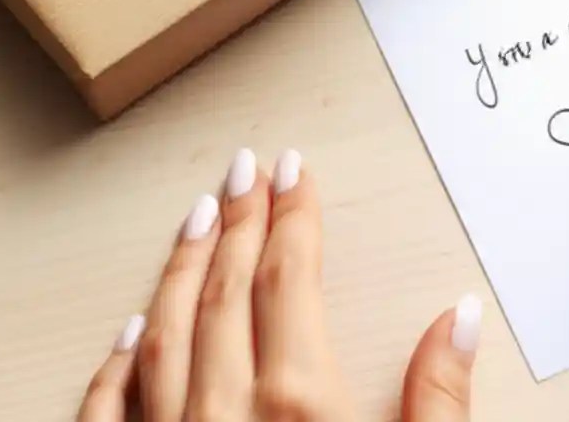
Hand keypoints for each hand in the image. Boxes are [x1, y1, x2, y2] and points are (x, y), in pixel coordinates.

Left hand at [76, 149, 482, 421]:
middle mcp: (225, 411)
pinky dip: (118, 363)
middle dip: (240, 221)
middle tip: (244, 170)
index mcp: (301, 403)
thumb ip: (439, 398)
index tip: (295, 172)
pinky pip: (111, 410)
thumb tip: (458, 317)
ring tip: (197, 216)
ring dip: (182, 268)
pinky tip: (133, 326)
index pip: (290, 279)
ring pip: (166, 333)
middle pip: (227, 290)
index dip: (293, 217)